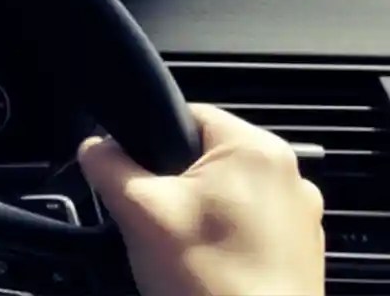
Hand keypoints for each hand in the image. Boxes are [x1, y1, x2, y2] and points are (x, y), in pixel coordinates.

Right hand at [78, 104, 323, 295]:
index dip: (148, 142)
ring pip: (224, 196)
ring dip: (196, 215)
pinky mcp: (300, 251)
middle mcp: (289, 175)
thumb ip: (108, 166)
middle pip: (204, 159)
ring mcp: (300, 216)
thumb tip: (93, 147)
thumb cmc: (208, 280)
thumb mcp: (139, 212)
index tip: (134, 179)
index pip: (186, 115)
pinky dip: (222, 241)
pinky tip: (207, 268)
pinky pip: (247, 227)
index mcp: (256, 149)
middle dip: (172, 186)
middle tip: (154, 221)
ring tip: (182, 251)